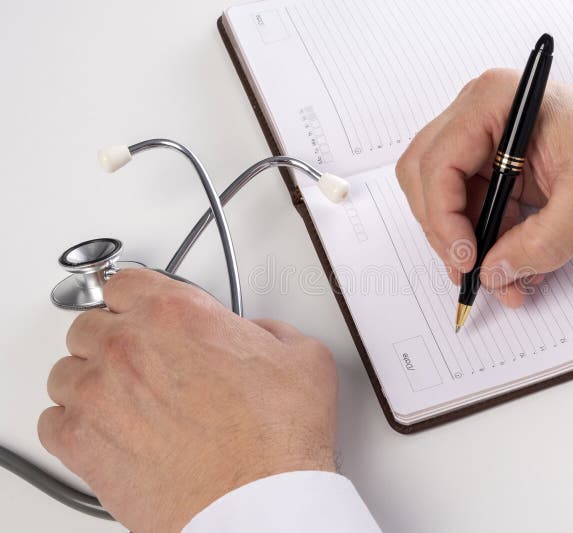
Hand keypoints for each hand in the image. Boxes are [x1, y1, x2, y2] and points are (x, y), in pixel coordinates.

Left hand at [39, 269, 336, 532]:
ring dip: (91, 380)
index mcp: (179, 315)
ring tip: (123, 399)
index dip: (138, 297)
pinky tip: (105, 429)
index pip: (126, 282)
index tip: (143, 310)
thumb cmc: (277, 438)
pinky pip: (54, 421)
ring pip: (67, 371)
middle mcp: (130, 347)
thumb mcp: (303, 358)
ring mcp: (100, 395)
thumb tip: (260, 336)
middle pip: (91, 325)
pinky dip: (74, 423)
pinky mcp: (83, 444)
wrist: (258, 501)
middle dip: (114, 338)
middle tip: (142, 359)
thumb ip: (271, 332)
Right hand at [397, 71, 572, 306]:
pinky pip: (471, 208)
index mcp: (496, 102)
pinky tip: (512, 265)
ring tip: (500, 280)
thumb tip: (494, 274)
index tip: (466, 259)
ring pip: (443, 199)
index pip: (438, 163)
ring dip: (465, 243)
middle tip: (469, 272)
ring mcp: (483, 139)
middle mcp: (479, 115)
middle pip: (427, 179)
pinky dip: (485, 241)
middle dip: (444, 232)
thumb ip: (542, 243)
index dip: (443, 218)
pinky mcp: (494, 165)